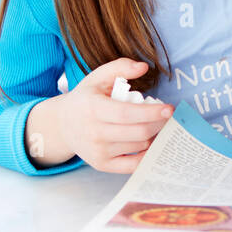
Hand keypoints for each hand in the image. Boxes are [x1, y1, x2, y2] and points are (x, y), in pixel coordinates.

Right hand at [59, 58, 171, 172]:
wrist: (62, 125)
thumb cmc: (85, 99)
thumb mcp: (98, 77)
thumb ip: (120, 67)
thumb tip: (143, 67)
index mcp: (93, 108)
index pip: (127, 114)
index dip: (151, 113)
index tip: (169, 109)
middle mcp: (94, 133)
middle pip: (137, 132)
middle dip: (159, 124)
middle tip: (168, 117)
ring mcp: (98, 152)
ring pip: (139, 146)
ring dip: (153, 136)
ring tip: (156, 125)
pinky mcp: (101, 165)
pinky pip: (133, 165)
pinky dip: (147, 154)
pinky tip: (151, 142)